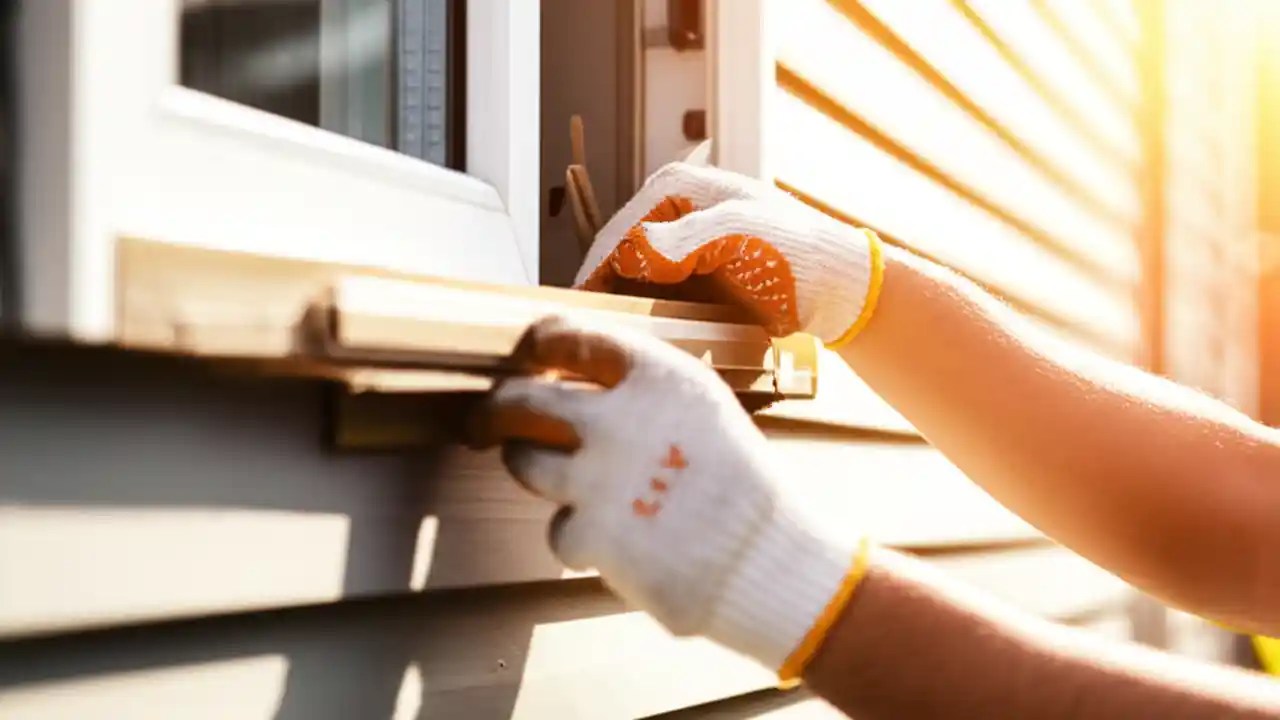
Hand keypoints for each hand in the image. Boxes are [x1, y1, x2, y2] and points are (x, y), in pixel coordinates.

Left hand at [468, 316, 861, 675]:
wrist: (765, 562)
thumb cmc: (742, 484)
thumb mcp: (702, 408)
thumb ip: (641, 390)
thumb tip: (573, 379)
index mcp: (655, 375)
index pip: (565, 336)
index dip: (536, 345)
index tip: (525, 356)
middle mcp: (617, 418)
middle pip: (520, 399)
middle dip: (494, 408)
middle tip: (484, 417)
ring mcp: (595, 478)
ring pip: (522, 460)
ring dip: (524, 462)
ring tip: (544, 471)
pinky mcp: (585, 534)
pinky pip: (556, 525)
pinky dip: (575, 531)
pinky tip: (612, 535)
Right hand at [575, 163, 883, 346]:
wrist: (841, 287)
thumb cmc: (796, 254)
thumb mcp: (735, 236)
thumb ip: (681, 239)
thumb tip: (631, 246)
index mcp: (674, 188)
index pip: (616, 235)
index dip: (593, 276)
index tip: (575, 317)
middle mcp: (672, 209)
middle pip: (620, 257)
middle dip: (605, 294)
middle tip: (590, 337)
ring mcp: (684, 241)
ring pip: (635, 278)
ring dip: (625, 308)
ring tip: (612, 343)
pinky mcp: (697, 272)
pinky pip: (658, 295)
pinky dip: (650, 316)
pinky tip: (646, 341)